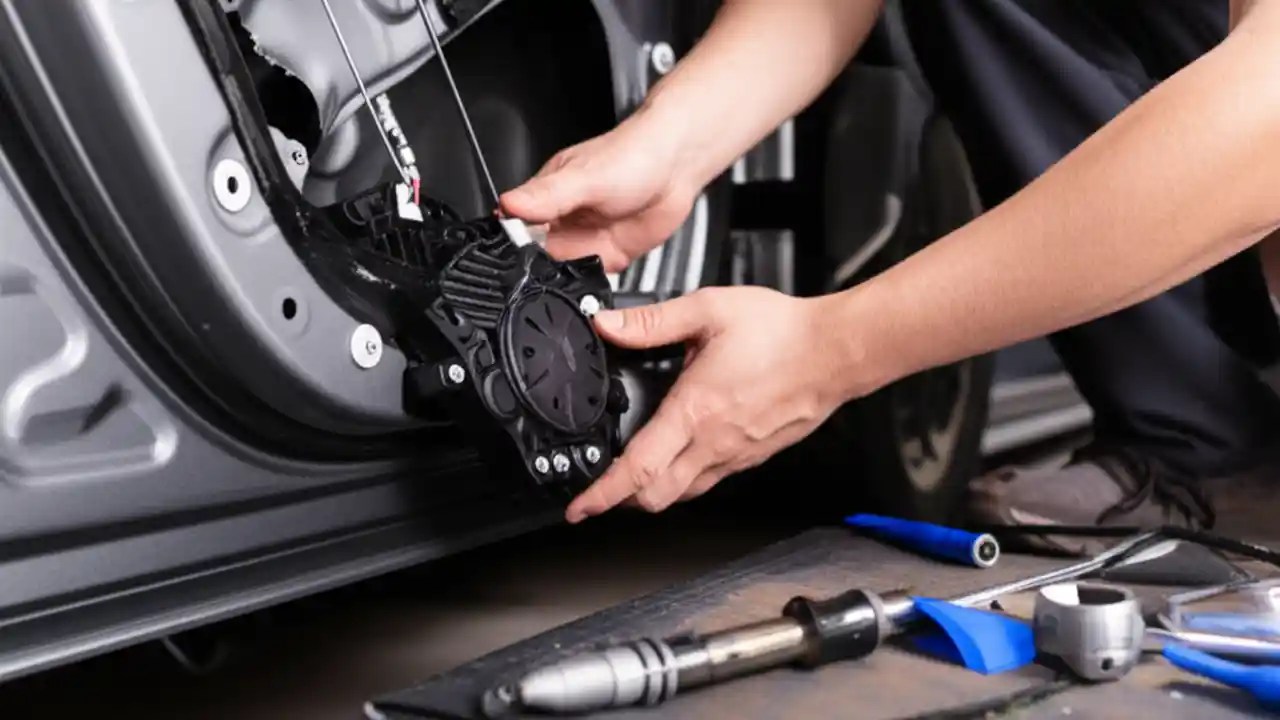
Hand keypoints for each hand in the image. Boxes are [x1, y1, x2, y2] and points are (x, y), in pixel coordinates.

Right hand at [499, 110, 699, 271]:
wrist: (678, 164)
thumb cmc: (632, 156)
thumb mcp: (583, 177)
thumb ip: (547, 195)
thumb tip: (509, 204)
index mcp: (544, 198)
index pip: (516, 231)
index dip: (514, 249)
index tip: (517, 263)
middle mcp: (561, 221)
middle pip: (536, 259)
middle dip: (539, 272)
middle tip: (551, 273)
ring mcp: (585, 240)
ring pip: (562, 273)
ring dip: (564, 282)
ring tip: (574, 277)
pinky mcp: (608, 255)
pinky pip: (591, 280)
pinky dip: (591, 286)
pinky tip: (593, 283)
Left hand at [566, 287, 858, 522]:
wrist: (836, 350)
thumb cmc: (783, 332)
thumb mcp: (709, 309)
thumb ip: (653, 321)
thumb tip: (608, 325)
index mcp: (696, 411)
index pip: (638, 469)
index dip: (603, 494)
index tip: (580, 507)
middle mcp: (714, 443)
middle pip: (656, 498)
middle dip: (621, 502)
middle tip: (599, 492)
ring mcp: (736, 454)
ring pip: (684, 494)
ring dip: (653, 492)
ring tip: (633, 476)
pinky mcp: (753, 455)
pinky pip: (710, 480)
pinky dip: (684, 478)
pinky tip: (679, 455)